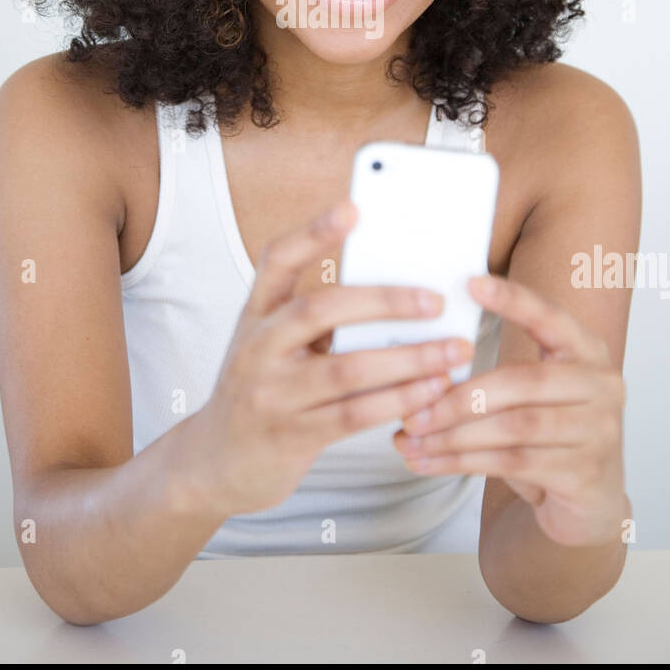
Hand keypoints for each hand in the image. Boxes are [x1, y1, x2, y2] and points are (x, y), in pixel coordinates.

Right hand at [188, 199, 469, 517]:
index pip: (277, 259)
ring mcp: (270, 393)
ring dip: (408, 359)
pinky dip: (398, 400)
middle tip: (435, 299)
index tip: (353, 207)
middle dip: (385, 301)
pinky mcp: (290, 436)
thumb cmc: (264, 390)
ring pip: (346, 369)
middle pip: (320, 309)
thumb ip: (320, 321)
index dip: (314, 231)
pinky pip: (353, 414)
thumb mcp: (275, 345)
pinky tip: (431, 391)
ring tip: (453, 351)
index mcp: (256, 314)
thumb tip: (401, 293)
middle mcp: (257, 347)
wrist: (216, 461)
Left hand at [392, 273, 628, 545]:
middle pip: (522, 381)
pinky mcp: (585, 473)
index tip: (470, 283)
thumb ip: (493, 379)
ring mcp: (599, 431)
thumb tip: (417, 373)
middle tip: (411, 410)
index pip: (549, 317)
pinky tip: (428, 462)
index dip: (512, 300)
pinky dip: (462, 463)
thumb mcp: (531, 396)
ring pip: (514, 427)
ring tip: (411, 439)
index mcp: (587, 351)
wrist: (590, 500)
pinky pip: (512, 462)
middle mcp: (603, 385)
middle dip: (459, 397)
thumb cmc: (549, 437)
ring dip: (454, 435)